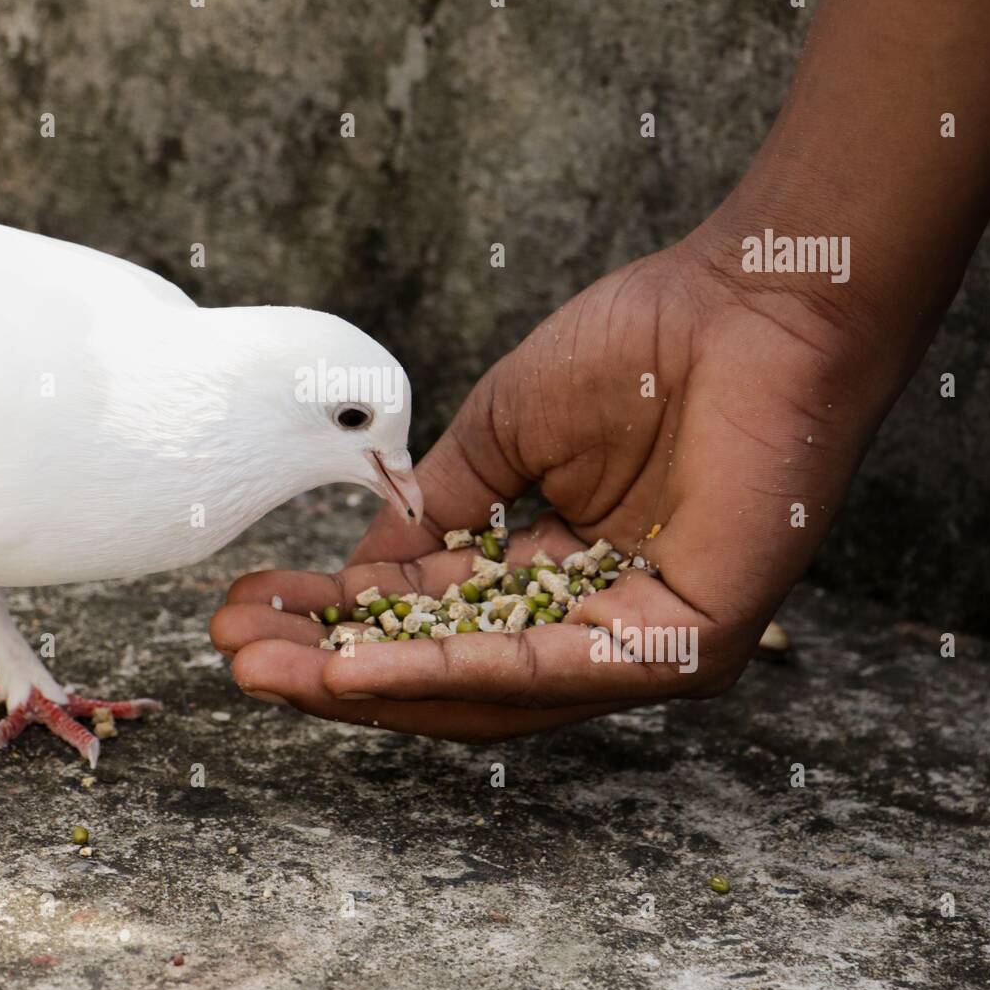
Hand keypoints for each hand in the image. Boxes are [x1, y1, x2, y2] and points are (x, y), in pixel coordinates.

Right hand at [210, 209, 901, 740]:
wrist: (750, 301)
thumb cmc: (643, 351)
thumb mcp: (502, 436)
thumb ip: (436, 508)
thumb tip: (358, 571)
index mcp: (560, 575)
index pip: (435, 620)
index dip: (340, 622)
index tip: (250, 612)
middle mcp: (599, 623)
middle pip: (449, 673)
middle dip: (339, 669)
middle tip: (239, 660)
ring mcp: (645, 643)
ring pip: (490, 689)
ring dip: (376, 684)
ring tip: (279, 673)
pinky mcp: (689, 644)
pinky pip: (555, 668)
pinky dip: (455, 669)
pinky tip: (368, 669)